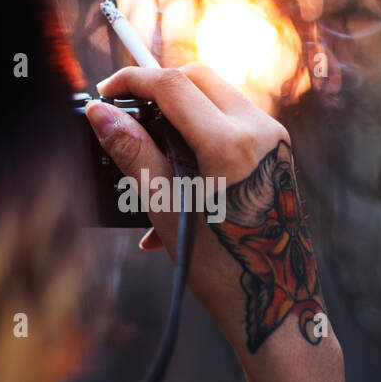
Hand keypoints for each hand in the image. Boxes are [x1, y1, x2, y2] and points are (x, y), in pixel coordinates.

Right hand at [84, 63, 329, 360]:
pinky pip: (233, 123)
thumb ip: (133, 152)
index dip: (131, 81)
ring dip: (180, 110)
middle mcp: (260, 131)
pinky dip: (201, 135)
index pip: (172, 84)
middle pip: (198, 78)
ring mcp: (275, 141)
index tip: (104, 92)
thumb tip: (100, 113)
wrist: (278, 303)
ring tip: (150, 157)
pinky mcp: (280, 154)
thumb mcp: (167, 209)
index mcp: (230, 144)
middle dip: (157, 86)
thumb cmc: (222, 267)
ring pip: (217, 96)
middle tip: (125, 112)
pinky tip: (177, 182)